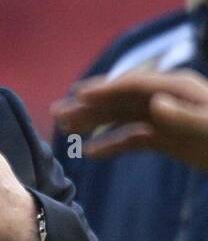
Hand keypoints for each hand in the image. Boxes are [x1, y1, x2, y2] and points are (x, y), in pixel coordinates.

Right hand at [52, 69, 207, 167]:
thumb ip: (184, 117)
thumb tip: (154, 103)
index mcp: (178, 89)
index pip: (134, 85)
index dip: (105, 89)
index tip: (76, 96)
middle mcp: (169, 98)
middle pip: (122, 98)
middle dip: (89, 104)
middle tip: (56, 110)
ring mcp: (166, 117)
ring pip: (122, 117)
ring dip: (94, 122)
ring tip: (65, 129)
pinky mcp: (167, 137)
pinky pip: (133, 138)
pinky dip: (112, 145)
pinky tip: (91, 154)